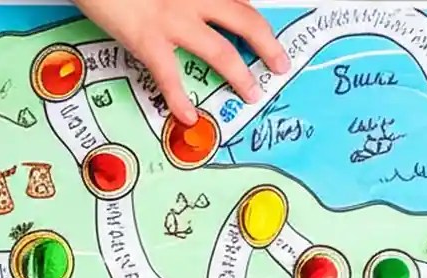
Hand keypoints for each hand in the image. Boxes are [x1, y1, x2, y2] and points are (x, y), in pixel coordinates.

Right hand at [74, 0, 288, 123]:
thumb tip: (192, 10)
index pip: (238, 0)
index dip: (255, 21)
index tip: (264, 34)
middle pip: (245, 22)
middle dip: (267, 46)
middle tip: (279, 64)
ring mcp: (173, 19)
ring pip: (220, 52)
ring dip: (240, 76)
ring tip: (251, 94)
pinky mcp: (147, 39)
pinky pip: (169, 76)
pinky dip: (179, 100)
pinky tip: (188, 117)